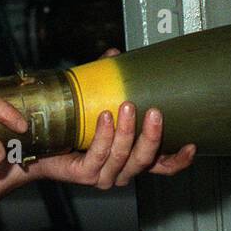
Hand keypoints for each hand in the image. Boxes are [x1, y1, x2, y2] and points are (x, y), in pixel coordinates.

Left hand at [28, 48, 195, 187]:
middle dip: (152, 136)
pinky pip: (98, 155)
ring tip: (126, 106)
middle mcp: (122, 170)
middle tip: (154, 112)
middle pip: (146, 160)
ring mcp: (104, 175)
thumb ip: (108, 81)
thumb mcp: (95, 102)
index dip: (180, 159)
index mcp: (131, 158)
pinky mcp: (85, 174)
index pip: (162, 166)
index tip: (192, 144)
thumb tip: (116, 54)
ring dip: (127, 132)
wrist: (38, 145)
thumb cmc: (71, 127)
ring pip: (122, 157)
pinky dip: (104, 136)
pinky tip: (105, 117)